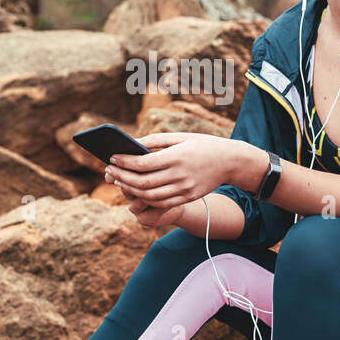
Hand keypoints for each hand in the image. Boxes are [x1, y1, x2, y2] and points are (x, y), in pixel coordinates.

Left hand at [103, 132, 246, 213]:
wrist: (230, 161)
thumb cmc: (202, 144)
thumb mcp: (180, 136)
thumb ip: (155, 140)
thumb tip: (131, 143)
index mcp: (176, 156)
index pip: (142, 163)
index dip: (124, 162)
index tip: (111, 157)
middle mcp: (180, 175)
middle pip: (142, 182)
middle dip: (122, 177)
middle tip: (109, 171)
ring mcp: (184, 189)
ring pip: (150, 196)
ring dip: (130, 190)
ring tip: (119, 181)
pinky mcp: (188, 197)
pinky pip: (162, 203)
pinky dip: (145, 199)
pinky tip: (136, 191)